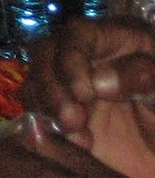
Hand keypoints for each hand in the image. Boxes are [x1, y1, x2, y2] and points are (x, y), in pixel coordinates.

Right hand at [23, 18, 154, 177]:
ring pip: (35, 81)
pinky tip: (79, 144)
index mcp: (119, 39)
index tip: (83, 94)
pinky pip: (36, 110)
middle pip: (46, 53)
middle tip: (73, 120)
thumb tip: (100, 82)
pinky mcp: (59, 112)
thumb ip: (142, 79)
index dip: (72, 59)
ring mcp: (70, 84)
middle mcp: (88, 55)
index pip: (79, 33)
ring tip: (79, 136)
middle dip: (53, 87)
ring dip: (49, 108)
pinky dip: (49, 126)